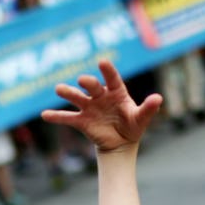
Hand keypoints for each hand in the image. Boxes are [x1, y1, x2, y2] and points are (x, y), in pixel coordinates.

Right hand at [42, 60, 162, 153]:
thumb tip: (158, 98)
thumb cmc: (133, 126)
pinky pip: (68, 118)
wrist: (121, 142)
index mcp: (117, 92)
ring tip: (58, 89)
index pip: (112, 79)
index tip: (102, 62)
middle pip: (93, 87)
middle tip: (82, 80)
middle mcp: (101, 96)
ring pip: (77, 98)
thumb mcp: (142, 118)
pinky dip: (56, 116)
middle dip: (88, 83)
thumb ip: (149, 108)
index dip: (108, 71)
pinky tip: (45, 115)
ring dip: (68, 93)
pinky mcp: (82, 121)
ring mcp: (90, 107)